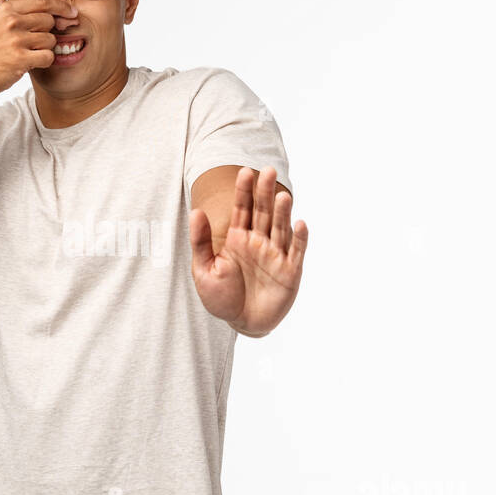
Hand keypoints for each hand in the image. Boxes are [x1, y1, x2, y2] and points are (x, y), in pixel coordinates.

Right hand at [0, 0, 76, 101]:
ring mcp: (16, 40)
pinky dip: (43, 61)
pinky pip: (48, 56)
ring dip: (44, 49)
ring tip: (27, 54)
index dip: (60, 6)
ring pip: (50, 39)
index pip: (42, 1)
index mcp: (6, 10)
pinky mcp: (21, 59)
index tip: (71, 12)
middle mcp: (11, 21)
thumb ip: (2, 4)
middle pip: (49, 20)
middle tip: (36, 42)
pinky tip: (30, 63)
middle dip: (48, 32)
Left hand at [189, 166, 308, 336]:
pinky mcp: (290, 271)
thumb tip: (196, 211)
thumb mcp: (203, 270)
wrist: (241, 324)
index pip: (242, 209)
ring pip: (280, 228)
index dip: (244, 191)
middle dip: (265, 193)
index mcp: (238, 239)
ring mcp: (276, 255)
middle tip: (268, 171)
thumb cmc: (221, 298)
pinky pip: (296, 252)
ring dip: (283, 213)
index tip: (244, 172)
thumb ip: (200, 242)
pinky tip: (300, 224)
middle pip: (263, 212)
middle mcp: (259, 242)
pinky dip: (299, 238)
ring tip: (282, 196)